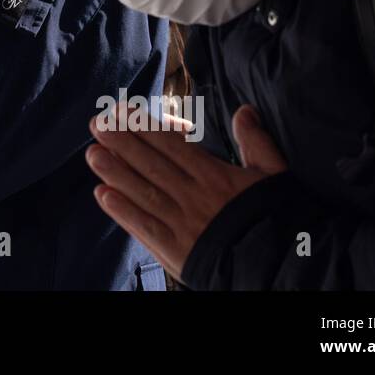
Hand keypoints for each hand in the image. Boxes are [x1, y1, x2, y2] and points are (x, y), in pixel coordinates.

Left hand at [85, 103, 286, 280]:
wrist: (282, 265)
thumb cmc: (277, 217)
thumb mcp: (273, 174)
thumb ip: (256, 141)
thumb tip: (245, 110)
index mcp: (215, 175)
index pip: (172, 145)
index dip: (145, 126)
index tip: (123, 111)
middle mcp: (194, 195)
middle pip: (151, 164)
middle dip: (122, 142)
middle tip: (97, 125)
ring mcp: (183, 223)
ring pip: (143, 191)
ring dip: (115, 172)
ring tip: (92, 154)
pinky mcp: (176, 250)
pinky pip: (144, 226)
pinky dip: (122, 211)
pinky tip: (102, 195)